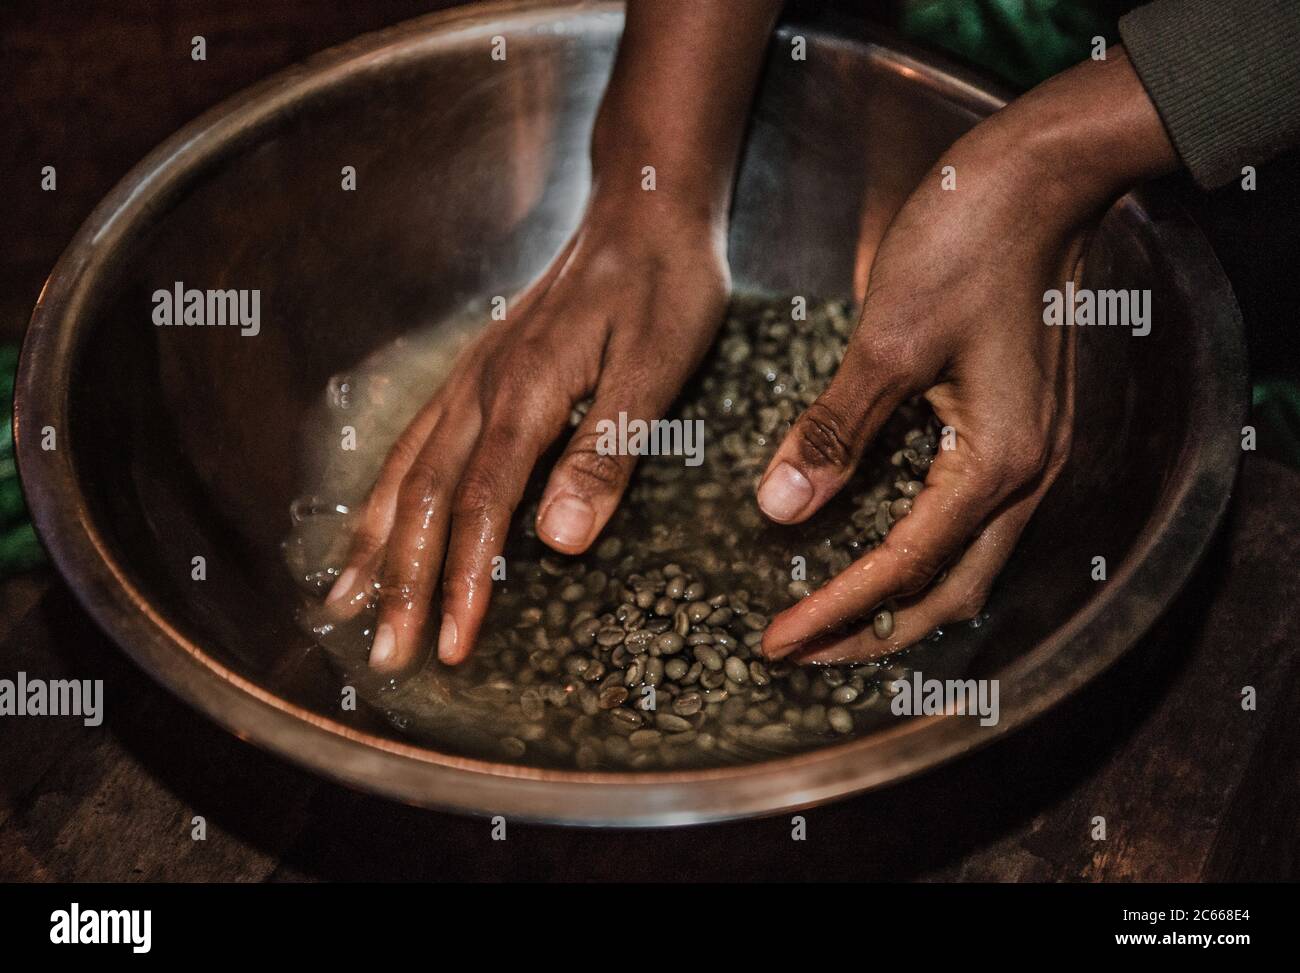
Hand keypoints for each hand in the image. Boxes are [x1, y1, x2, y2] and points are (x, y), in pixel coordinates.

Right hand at [326, 195, 728, 672]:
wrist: (642, 210)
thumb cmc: (663, 287)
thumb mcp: (656, 367)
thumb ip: (606, 449)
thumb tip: (560, 540)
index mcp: (524, 395)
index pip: (482, 509)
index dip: (463, 583)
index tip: (450, 650)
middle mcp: (481, 391)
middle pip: (427, 501)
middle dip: (403, 584)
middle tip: (385, 658)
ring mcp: (471, 380)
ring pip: (406, 473)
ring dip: (376, 545)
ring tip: (342, 607)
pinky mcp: (477, 375)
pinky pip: (414, 443)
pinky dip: (385, 494)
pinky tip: (373, 521)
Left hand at [756, 49, 1177, 663]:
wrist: (1037, 181)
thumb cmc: (966, 246)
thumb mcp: (887, 341)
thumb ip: (836, 432)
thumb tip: (780, 512)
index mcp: (998, 462)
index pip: (904, 569)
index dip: (835, 612)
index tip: (776, 643)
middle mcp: (1025, 474)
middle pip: (950, 592)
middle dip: (873, 633)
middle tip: (799, 653)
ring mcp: (1029, 454)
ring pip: (967, 564)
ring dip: (901, 602)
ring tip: (831, 619)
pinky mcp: (1017, 431)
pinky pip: (969, 521)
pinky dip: (920, 553)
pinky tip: (874, 547)